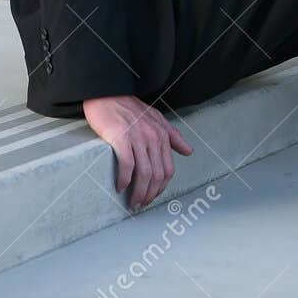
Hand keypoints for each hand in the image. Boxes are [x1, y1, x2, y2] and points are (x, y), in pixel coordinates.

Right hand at [82, 93, 194, 210]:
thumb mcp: (156, 118)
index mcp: (163, 135)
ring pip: (144, 174)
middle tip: (140, 204)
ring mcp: (138, 138)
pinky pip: (127, 165)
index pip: (168, 170)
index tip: (152, 197)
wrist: (108, 93)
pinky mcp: (121, 138)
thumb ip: (173, 136)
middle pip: (157, 175)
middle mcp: (153, 137)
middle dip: (150, 194)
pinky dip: (124, 180)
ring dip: (138, 192)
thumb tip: (189, 151)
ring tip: (132, 201)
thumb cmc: (129, 107)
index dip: (161, 188)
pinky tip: (120, 186)